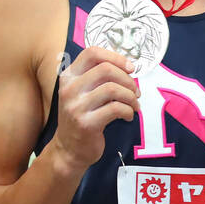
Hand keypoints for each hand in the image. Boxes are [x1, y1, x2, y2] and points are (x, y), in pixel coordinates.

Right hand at [49, 46, 139, 173]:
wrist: (69, 150)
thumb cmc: (82, 117)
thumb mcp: (82, 93)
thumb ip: (97, 77)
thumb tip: (128, 67)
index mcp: (68, 77)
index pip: (92, 53)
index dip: (115, 57)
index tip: (130, 68)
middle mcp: (69, 89)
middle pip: (106, 69)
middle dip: (128, 79)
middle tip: (136, 91)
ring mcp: (75, 107)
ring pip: (113, 89)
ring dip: (131, 96)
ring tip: (134, 105)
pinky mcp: (86, 124)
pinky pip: (116, 109)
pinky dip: (128, 111)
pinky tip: (128, 116)